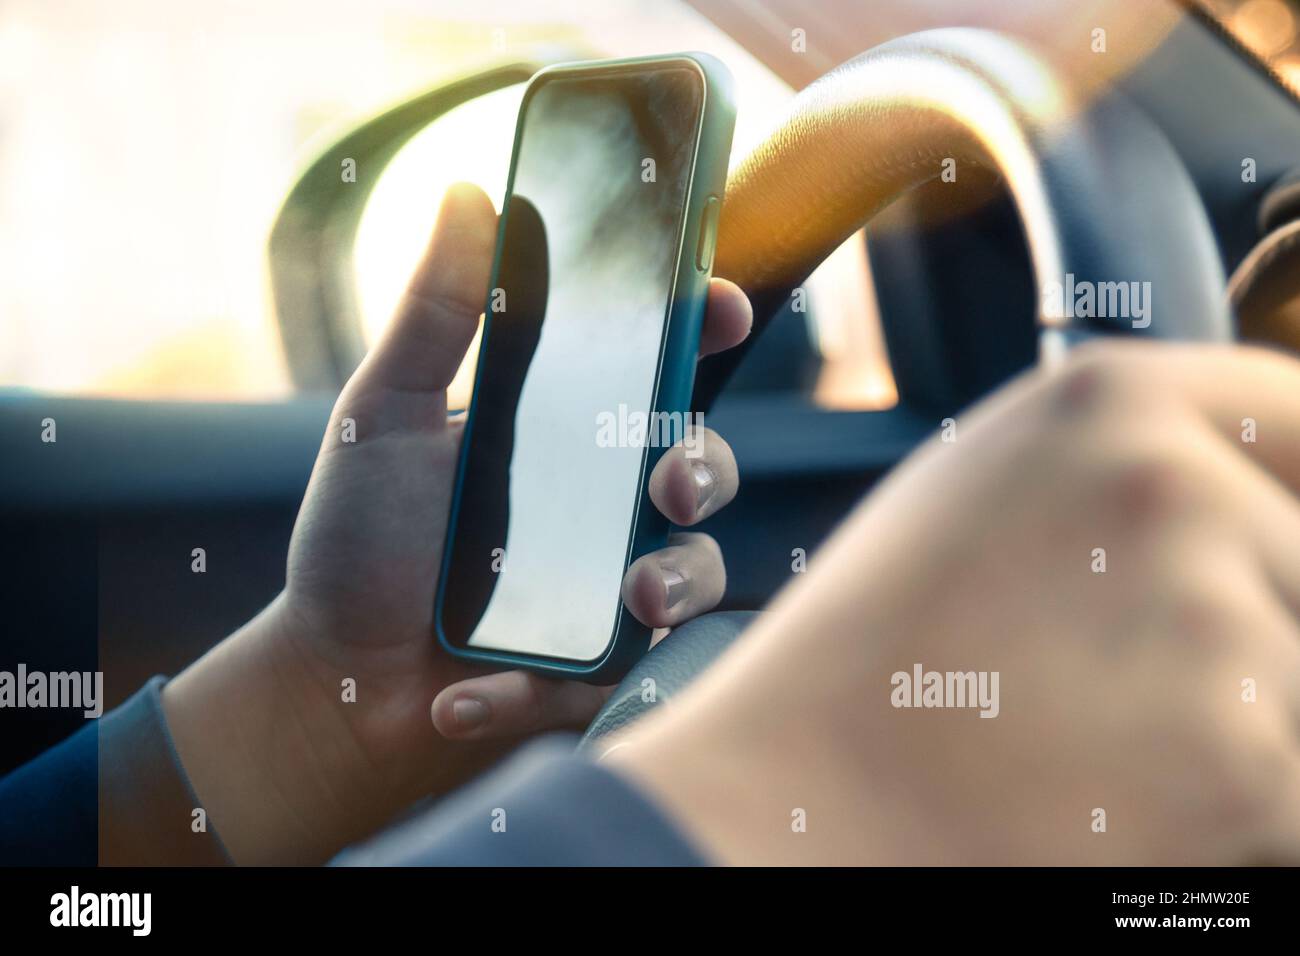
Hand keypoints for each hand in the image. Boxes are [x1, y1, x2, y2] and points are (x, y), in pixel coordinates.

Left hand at [163, 183, 751, 863]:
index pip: (655, 373)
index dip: (701, 330)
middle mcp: (599, 508)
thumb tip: (465, 194)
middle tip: (670, 482)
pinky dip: (535, 690)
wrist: (330, 672)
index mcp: (562, 436)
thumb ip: (433, 316)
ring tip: (630, 603)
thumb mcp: (381, 416)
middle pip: (702, 472)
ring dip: (674, 586)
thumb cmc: (357, 540)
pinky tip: (457, 693)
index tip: (717, 307)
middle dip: (707, 470)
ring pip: (693, 576)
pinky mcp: (591, 671)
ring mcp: (604, 589)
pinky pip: (609, 677)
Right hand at [610, 341, 1299, 864]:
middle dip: (1266, 627)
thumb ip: (1127, 464)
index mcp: (1105, 399)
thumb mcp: (982, 495)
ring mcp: (1211, 616)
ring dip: (1248, 726)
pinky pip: (1295, 788)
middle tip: (1140, 677)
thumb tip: (1254, 499)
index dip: (1295, 492)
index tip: (1286, 538)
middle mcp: (1172, 482)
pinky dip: (1237, 811)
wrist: (794, 797)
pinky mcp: (1241, 758)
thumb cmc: (869, 657)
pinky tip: (1109, 798)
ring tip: (1103, 743)